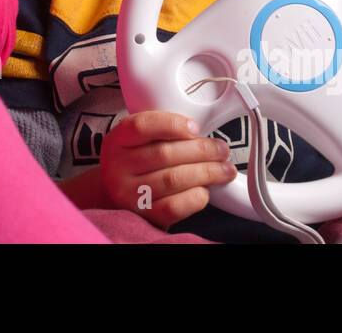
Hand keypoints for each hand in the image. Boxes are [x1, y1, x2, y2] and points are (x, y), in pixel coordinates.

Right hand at [99, 110, 235, 228]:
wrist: (118, 196)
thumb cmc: (136, 163)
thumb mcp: (139, 140)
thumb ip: (163, 132)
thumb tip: (201, 133)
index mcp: (118, 140)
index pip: (142, 126)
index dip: (172, 125)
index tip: (195, 128)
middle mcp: (118, 167)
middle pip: (164, 154)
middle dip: (201, 150)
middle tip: (221, 149)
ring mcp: (129, 194)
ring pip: (173, 179)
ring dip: (206, 173)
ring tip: (224, 169)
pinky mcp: (144, 216)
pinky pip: (175, 206)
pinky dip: (196, 196)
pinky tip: (205, 190)